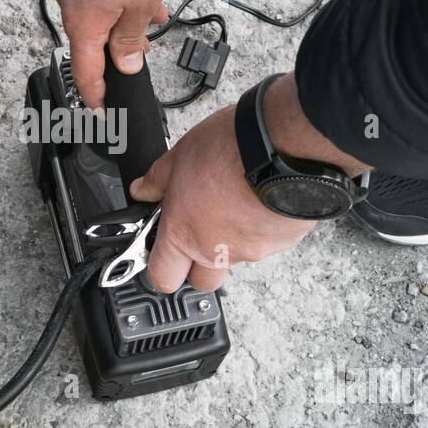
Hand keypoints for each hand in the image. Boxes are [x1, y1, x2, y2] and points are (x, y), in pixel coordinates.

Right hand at [53, 0, 171, 108]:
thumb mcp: (143, 2)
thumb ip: (131, 37)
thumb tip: (123, 63)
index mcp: (84, 21)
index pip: (85, 71)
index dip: (94, 95)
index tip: (98, 112)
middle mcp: (68, 1)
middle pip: (90, 38)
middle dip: (117, 47)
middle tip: (139, 53)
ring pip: (97, 8)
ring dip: (122, 15)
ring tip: (152, 10)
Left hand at [129, 75, 371, 291]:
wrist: (283, 146)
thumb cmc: (231, 150)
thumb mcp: (180, 155)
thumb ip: (157, 180)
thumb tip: (143, 189)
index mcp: (183, 235)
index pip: (161, 278)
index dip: (158, 268)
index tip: (160, 252)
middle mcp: (215, 252)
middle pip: (201, 281)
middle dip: (196, 263)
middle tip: (198, 229)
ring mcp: (251, 252)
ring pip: (235, 259)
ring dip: (231, 241)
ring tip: (234, 202)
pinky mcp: (282, 244)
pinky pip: (266, 245)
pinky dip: (261, 229)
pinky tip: (259, 200)